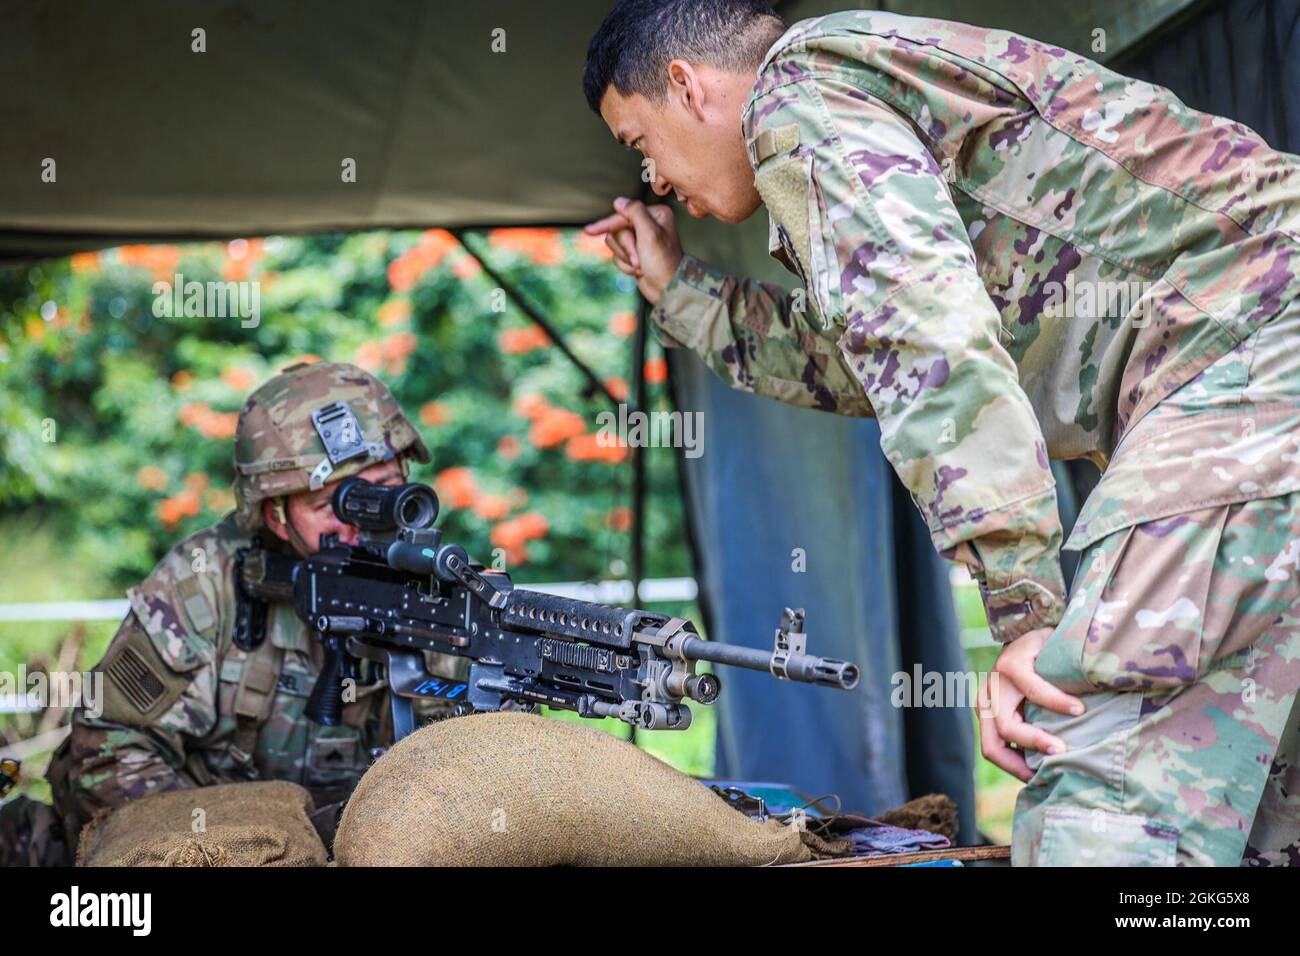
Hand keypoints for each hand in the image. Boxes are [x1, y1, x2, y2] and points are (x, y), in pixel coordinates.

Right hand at [583, 197, 682, 304]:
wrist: (667, 289)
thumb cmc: (663, 262)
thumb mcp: (650, 233)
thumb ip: (635, 212)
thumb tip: (619, 201)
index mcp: (655, 214)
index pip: (623, 215)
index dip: (607, 224)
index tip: (589, 231)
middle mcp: (648, 224)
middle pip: (618, 230)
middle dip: (626, 247)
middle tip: (638, 259)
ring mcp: (640, 239)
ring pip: (615, 242)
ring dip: (625, 257)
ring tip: (640, 266)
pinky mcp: (634, 253)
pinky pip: (617, 255)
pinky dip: (625, 265)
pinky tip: (638, 271)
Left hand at [976, 628, 1085, 781]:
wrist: (1044, 631)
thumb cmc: (1045, 675)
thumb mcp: (1035, 706)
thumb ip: (1036, 729)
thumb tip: (1055, 771)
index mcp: (988, 712)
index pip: (992, 750)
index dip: (1014, 770)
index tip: (1042, 781)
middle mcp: (986, 698)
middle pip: (993, 744)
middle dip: (1022, 762)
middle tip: (1054, 767)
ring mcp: (995, 681)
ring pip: (1006, 724)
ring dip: (1036, 740)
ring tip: (1064, 748)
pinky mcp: (1011, 663)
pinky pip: (1033, 690)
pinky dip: (1057, 703)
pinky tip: (1078, 709)